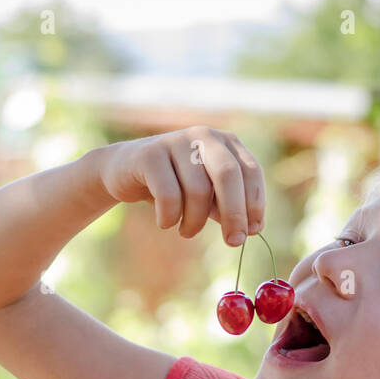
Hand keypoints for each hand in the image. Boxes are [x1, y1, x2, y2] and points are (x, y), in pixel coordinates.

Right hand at [97, 126, 265, 245]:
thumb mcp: (207, 196)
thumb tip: (253, 228)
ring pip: (198, 191)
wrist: (124, 172)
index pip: (251, 171)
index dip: (255, 203)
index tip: (253, 231)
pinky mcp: (150, 154)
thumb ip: (229, 206)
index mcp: (225, 142)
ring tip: (186, 231)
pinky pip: (169, 195)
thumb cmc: (174, 186)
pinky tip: (165, 222)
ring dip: (195, 222)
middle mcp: (203, 136)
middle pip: (228, 176)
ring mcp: (176, 141)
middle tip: (234, 242)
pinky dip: (170, 218)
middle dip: (234, 214)